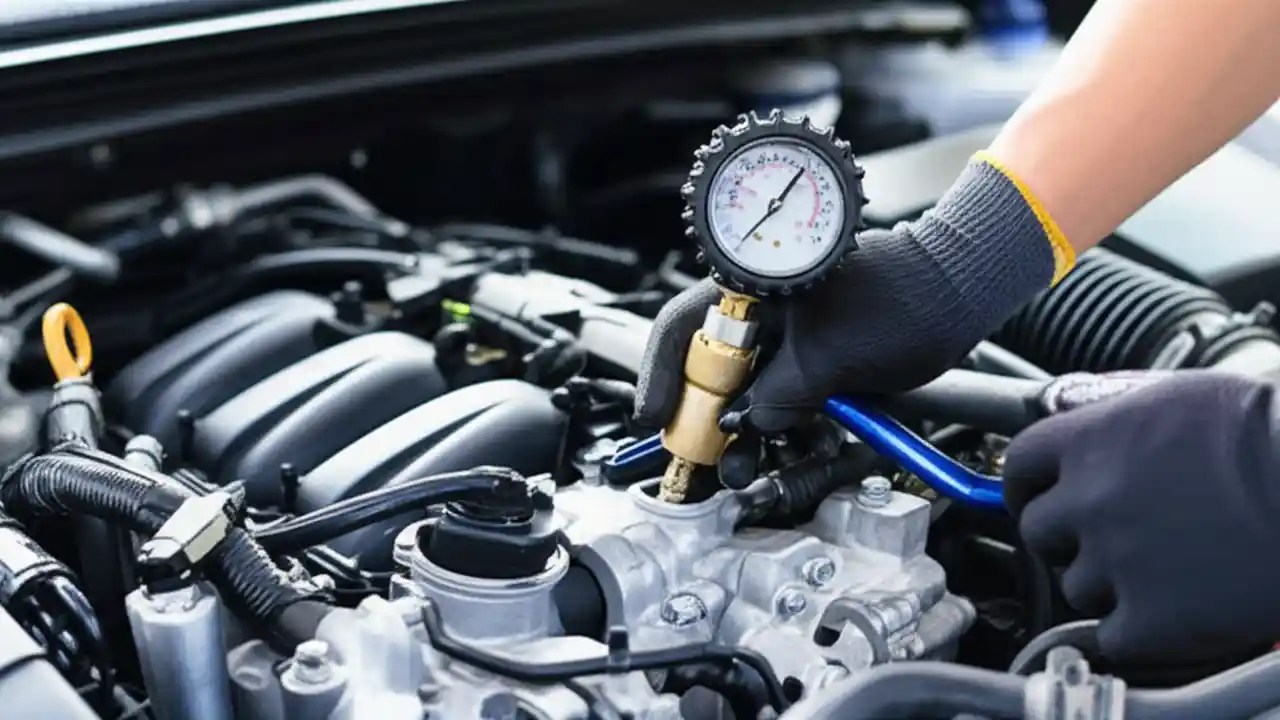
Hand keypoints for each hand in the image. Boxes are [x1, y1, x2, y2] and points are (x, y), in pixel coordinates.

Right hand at [635, 158, 1055, 434]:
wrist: (964, 293)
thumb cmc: (906, 297)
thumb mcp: (831, 359)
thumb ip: (779, 397)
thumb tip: (744, 428)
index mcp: (751, 284)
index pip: (682, 326)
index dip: (661, 377)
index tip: (655, 420)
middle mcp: (760, 306)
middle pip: (709, 364)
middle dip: (704, 418)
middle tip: (700, 459)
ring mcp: (787, 332)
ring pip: (746, 386)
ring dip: (744, 432)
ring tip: (743, 470)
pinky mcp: (812, 356)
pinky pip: (781, 395)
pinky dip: (781, 425)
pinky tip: (789, 450)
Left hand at [1004, 371, 1279, 664]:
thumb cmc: (1269, 431)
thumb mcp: (1180, 396)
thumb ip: (1114, 409)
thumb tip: (1071, 410)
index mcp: (1090, 441)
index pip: (1020, 467)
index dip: (1028, 487)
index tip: (1038, 499)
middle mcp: (1090, 500)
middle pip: (1039, 533)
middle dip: (1067, 539)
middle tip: (1111, 539)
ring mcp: (1117, 562)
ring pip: (1075, 588)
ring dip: (1106, 585)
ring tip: (1162, 570)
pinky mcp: (1153, 620)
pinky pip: (1111, 637)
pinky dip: (1135, 632)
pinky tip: (1170, 612)